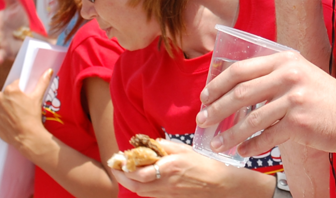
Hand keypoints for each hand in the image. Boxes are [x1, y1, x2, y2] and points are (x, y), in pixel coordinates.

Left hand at [0, 70, 54, 161]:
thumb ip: (42, 82)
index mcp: (11, 89)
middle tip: (21, 108)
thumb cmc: (33, 116)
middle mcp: (0, 97)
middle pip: (6, 94)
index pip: (15, 85)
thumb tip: (48, 70)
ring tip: (15, 114)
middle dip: (12, 99)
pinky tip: (8, 118)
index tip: (24, 99)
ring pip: (0, 103)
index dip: (21, 91)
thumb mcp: (38, 97)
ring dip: (5, 106)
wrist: (27, 136)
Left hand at [112, 138, 273, 197]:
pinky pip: (150, 194)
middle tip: (115, 166)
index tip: (118, 157)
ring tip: (124, 172)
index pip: (139, 170)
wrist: (220, 184)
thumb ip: (164, 145)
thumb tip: (148, 143)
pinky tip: (139, 179)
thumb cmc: (204, 164)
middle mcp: (165, 182)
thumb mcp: (184, 148)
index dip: (124, 165)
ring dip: (129, 182)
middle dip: (121, 176)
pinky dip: (140, 187)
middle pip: (135, 185)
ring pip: (140, 192)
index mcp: (169, 167)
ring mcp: (167, 193)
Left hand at [196, 50, 335, 156]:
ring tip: (217, 143)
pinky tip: (242, 151)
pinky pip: (266, 136)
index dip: (218, 83)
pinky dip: (251, 146)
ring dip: (229, 134)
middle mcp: (288, 75)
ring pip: (250, 119)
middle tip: (202, 120)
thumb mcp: (301, 74)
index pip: (241, 69)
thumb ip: (274, 75)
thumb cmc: (327, 99)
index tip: (205, 96)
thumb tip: (237, 89)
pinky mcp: (299, 122)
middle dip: (216, 109)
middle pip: (240, 93)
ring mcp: (293, 99)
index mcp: (285, 60)